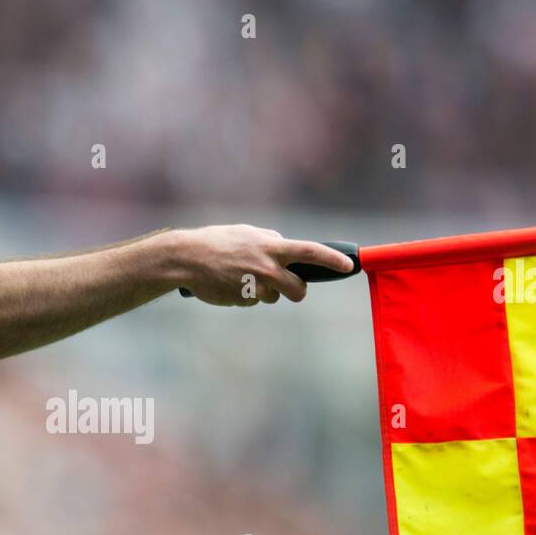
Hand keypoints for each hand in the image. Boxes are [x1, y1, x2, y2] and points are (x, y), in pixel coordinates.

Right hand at [174, 224, 354, 306]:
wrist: (185, 259)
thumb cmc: (216, 242)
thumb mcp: (246, 233)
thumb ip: (269, 239)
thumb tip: (285, 244)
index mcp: (271, 247)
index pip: (310, 252)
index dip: (332, 259)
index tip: (349, 265)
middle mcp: (267, 268)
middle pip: (298, 289)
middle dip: (295, 291)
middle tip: (287, 287)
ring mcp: (255, 286)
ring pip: (273, 297)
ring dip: (264, 291)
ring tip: (241, 276)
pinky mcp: (242, 300)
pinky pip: (252, 301)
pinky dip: (244, 295)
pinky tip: (229, 283)